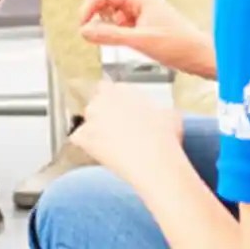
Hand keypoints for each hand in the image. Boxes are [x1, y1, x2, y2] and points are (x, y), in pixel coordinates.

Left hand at [70, 80, 184, 184]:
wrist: (153, 161)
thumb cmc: (164, 139)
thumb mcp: (170, 115)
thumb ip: (160, 110)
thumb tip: (164, 116)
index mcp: (121, 89)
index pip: (107, 88)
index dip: (114, 100)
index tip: (120, 110)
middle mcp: (102, 99)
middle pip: (96, 104)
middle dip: (104, 114)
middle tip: (118, 129)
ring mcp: (90, 117)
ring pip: (88, 121)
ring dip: (96, 129)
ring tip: (113, 144)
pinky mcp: (83, 137)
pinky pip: (79, 138)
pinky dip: (87, 144)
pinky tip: (101, 152)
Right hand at [79, 0, 214, 78]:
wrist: (202, 56)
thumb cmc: (178, 45)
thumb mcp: (139, 41)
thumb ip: (110, 36)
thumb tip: (84, 31)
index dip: (89, 8)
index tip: (82, 25)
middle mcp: (139, 0)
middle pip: (106, 1)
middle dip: (95, 16)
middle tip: (90, 34)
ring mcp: (142, 12)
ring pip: (113, 14)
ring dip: (105, 25)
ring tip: (109, 41)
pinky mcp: (144, 24)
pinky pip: (122, 24)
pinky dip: (116, 32)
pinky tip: (120, 42)